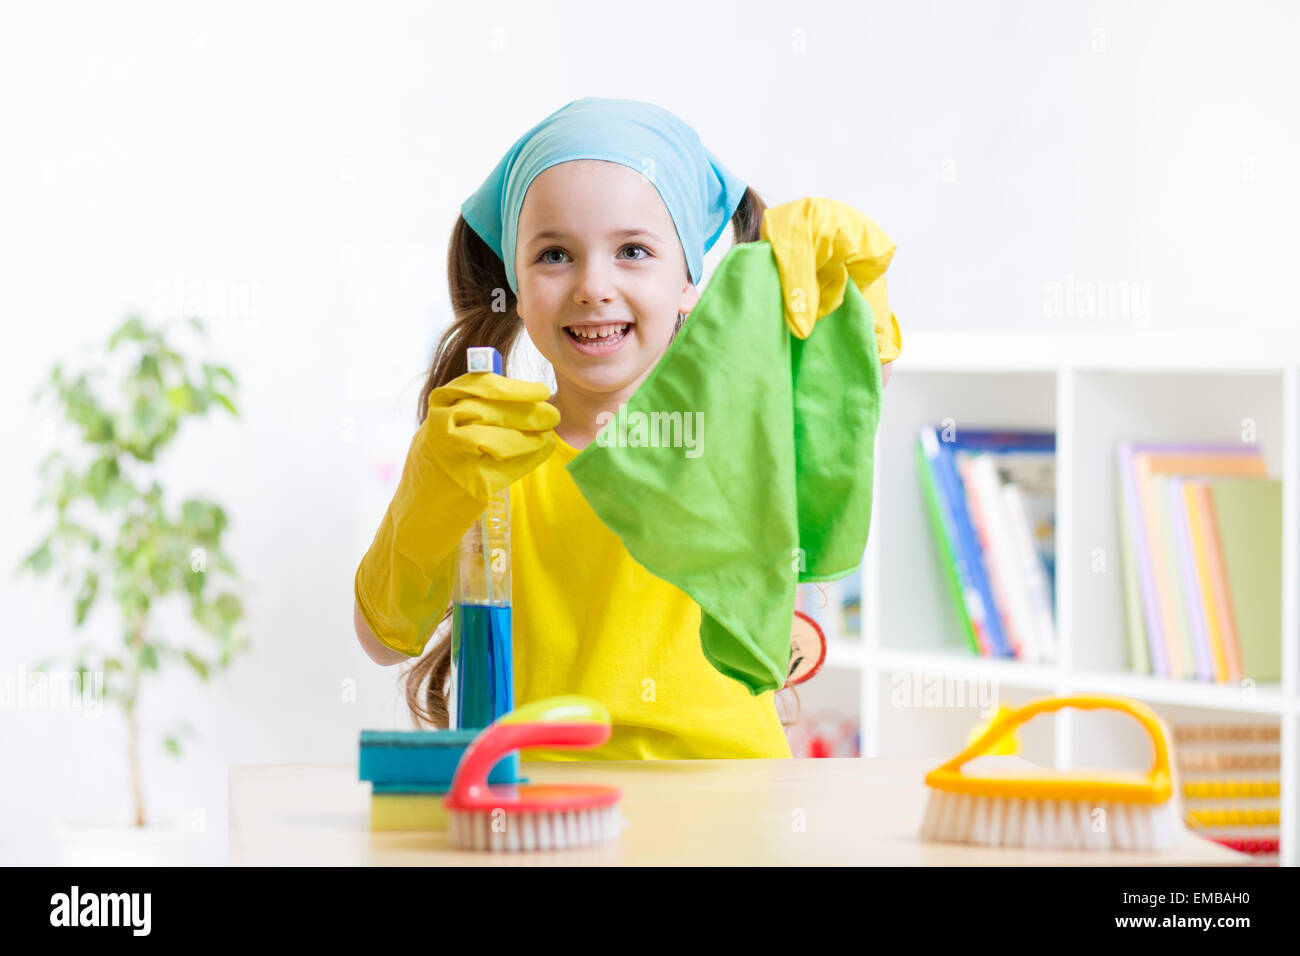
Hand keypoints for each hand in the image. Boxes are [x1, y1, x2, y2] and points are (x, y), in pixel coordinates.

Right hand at [422, 372, 561, 501]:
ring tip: (548, 433)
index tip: (541, 391)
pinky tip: (543, 449)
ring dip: (533, 436)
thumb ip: (472, 404)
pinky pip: (511, 467)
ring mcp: (457, 458)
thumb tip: (520, 394)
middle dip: (531, 412)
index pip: (483, 387)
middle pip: (497, 412)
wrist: (419, 506)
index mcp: (439, 405)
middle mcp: (444, 429)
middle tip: (553, 414)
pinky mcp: (472, 485)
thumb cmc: (439, 458)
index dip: (517, 388)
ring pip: (505, 440)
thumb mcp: (444, 423)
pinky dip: (532, 456)